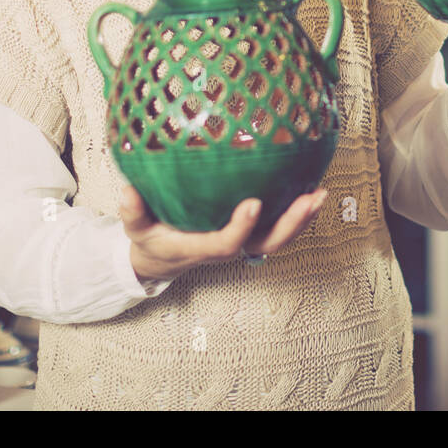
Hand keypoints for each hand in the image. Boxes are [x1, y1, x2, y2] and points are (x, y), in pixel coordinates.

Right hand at [118, 184, 328, 281]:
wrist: (162, 258)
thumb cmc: (151, 239)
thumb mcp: (135, 228)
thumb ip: (132, 212)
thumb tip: (127, 191)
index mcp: (202, 248)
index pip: (226, 243)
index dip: (241, 228)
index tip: (253, 203)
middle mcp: (228, 249)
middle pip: (266, 244)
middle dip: (289, 224)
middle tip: (308, 199)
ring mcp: (243, 243)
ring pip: (278, 238)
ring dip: (301, 219)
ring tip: (319, 194)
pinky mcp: (250, 234)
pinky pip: (278, 227)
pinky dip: (297, 213)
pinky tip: (312, 189)